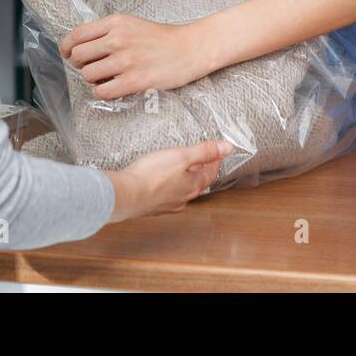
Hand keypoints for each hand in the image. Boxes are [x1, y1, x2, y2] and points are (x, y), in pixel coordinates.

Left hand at [60, 14, 216, 98]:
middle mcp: (117, 39)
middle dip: (81, 64)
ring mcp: (125, 60)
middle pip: (78, 56)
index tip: (67, 54)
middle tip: (94, 67)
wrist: (190, 48)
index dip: (66, 47)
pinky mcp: (134, 80)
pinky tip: (114, 87)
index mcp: (115, 23)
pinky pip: (102, 91)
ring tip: (108, 77)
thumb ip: (107, 31)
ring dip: (94, 79)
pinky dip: (103, 92)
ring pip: (88, 75)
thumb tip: (80, 47)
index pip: (76, 35)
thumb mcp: (132, 24)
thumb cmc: (161, 38)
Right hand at [106, 140, 234, 220]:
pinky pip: (167, 197)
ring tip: (182, 171)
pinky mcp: (154, 207)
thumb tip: (228, 148)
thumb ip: (204, 152)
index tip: (216, 154)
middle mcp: (183, 198)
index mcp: (193, 185)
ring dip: (184, 181)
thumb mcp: (182, 156)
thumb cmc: (153, 175)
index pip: (211, 174)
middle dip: (200, 172)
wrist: (127, 195)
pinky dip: (169, 189)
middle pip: (197, 183)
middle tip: (201, 161)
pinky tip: (162, 185)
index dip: (215, 162)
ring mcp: (168, 205)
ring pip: (182, 191)